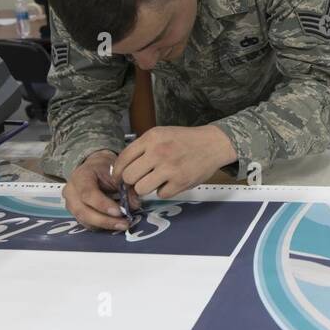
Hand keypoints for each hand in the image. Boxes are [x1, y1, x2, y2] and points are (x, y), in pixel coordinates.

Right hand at [61, 149, 128, 231]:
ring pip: (85, 220)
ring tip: (123, 225)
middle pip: (84, 211)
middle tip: (124, 224)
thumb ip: (125, 188)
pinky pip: (87, 224)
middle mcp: (71, 192)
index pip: (88, 193)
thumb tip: (135, 204)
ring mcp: (71, 204)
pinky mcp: (76, 214)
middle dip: (105, 220)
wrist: (93, 169)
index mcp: (80, 177)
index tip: (119, 212)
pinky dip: (102, 226)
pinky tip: (115, 224)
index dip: (103, 204)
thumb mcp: (115, 173)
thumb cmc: (104, 169)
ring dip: (105, 225)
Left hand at [112, 125, 237, 200]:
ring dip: (146, 188)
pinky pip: (160, 195)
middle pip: (129, 176)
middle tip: (140, 179)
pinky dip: (164, 191)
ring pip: (141, 189)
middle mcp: (158, 152)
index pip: (123, 159)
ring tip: (155, 181)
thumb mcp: (161, 134)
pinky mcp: (180, 182)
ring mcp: (170, 168)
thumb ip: (142, 148)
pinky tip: (170, 182)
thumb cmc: (184, 140)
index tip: (118, 178)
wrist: (213, 144)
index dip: (117, 172)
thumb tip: (122, 169)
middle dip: (132, 181)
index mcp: (151, 138)